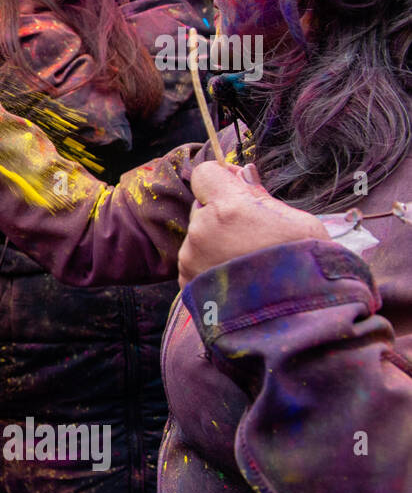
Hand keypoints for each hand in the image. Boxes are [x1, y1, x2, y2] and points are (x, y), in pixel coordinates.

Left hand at [178, 162, 327, 285]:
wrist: (296, 318)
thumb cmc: (306, 266)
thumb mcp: (299, 222)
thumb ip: (262, 197)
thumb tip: (242, 176)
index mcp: (229, 208)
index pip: (205, 174)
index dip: (221, 179)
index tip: (238, 189)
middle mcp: (203, 230)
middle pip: (202, 207)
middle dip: (222, 214)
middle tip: (252, 234)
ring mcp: (191, 257)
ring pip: (199, 235)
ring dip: (216, 242)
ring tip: (247, 262)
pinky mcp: (186, 280)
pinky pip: (194, 260)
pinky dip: (210, 264)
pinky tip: (236, 276)